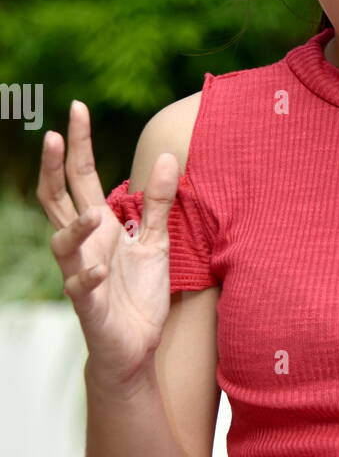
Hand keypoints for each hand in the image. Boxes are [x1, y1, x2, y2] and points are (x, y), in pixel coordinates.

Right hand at [37, 100, 178, 383]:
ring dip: (76, 228)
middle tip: (54, 135)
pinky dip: (88, 277)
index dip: (77, 144)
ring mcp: (81, 273)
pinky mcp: (89, 305)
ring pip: (62, 243)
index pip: (80, 177)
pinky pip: (80, 288)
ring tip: (95, 214)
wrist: (135, 347)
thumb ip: (158, 202)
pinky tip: (102, 269)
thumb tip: (167, 156)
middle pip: (57, 199)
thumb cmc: (139, 294)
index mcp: (99, 226)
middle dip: (53, 167)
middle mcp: (83, 245)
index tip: (77, 108)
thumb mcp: (156, 241)